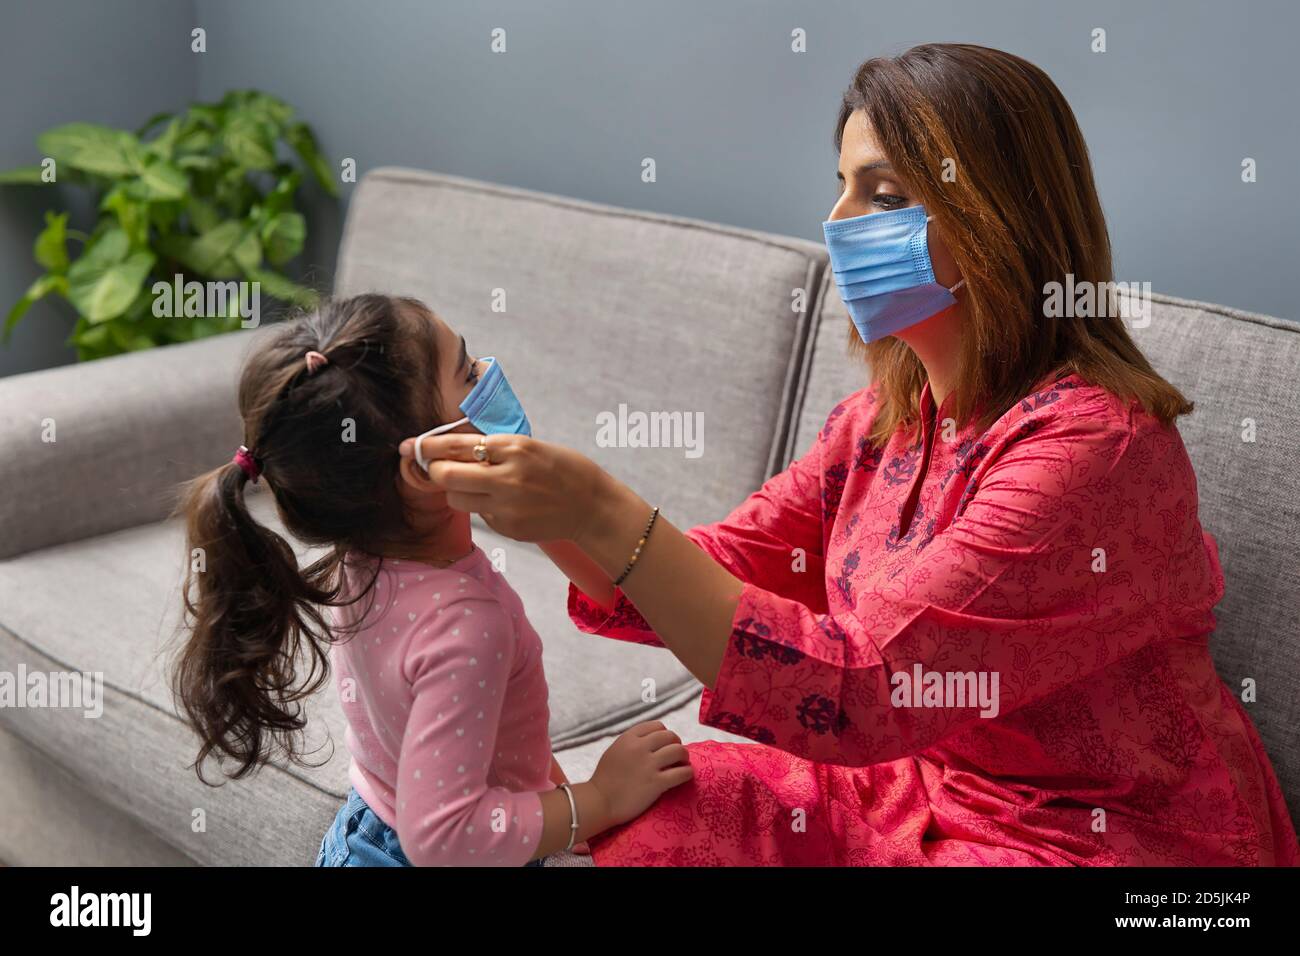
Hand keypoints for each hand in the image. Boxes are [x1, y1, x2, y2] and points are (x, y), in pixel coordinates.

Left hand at [399, 432, 610, 544]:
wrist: (592, 506)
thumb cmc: (562, 470)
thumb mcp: (531, 447)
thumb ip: (494, 449)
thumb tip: (451, 449)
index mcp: (514, 448)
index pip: (457, 444)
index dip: (428, 446)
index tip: (410, 446)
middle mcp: (507, 476)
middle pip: (446, 475)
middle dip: (433, 471)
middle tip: (433, 468)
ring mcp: (506, 505)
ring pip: (457, 498)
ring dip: (457, 491)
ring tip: (477, 486)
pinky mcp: (507, 527)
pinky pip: (480, 515)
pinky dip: (484, 507)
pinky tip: (507, 504)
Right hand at [589, 720, 693, 825]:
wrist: (599, 802)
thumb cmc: (604, 780)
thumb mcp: (615, 751)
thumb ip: (631, 743)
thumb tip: (652, 740)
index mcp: (628, 738)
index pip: (657, 726)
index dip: (665, 734)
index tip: (665, 745)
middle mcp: (639, 747)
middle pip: (670, 736)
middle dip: (677, 744)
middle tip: (677, 755)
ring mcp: (648, 765)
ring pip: (678, 751)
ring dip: (684, 757)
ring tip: (682, 764)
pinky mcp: (656, 783)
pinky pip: (681, 773)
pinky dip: (687, 773)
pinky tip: (685, 776)